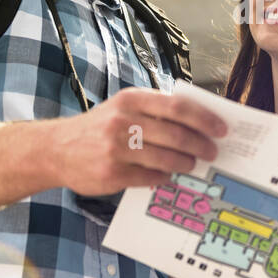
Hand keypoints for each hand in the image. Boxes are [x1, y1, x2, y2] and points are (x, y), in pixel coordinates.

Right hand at [50, 87, 226, 196]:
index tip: (222, 129)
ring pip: (167, 159)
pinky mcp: (112, 173)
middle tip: (212, 152)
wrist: (55, 149)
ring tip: (192, 165)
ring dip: (186, 163)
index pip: (178, 107)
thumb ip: (155, 110)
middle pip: (176, 135)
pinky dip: (164, 177)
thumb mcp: (122, 107)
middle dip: (201, 146)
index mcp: (131, 99)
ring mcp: (116, 149)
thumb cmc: (98, 127)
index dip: (205, 119)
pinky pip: (150, 178)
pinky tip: (167, 176)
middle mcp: (123, 121)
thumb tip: (199, 123)